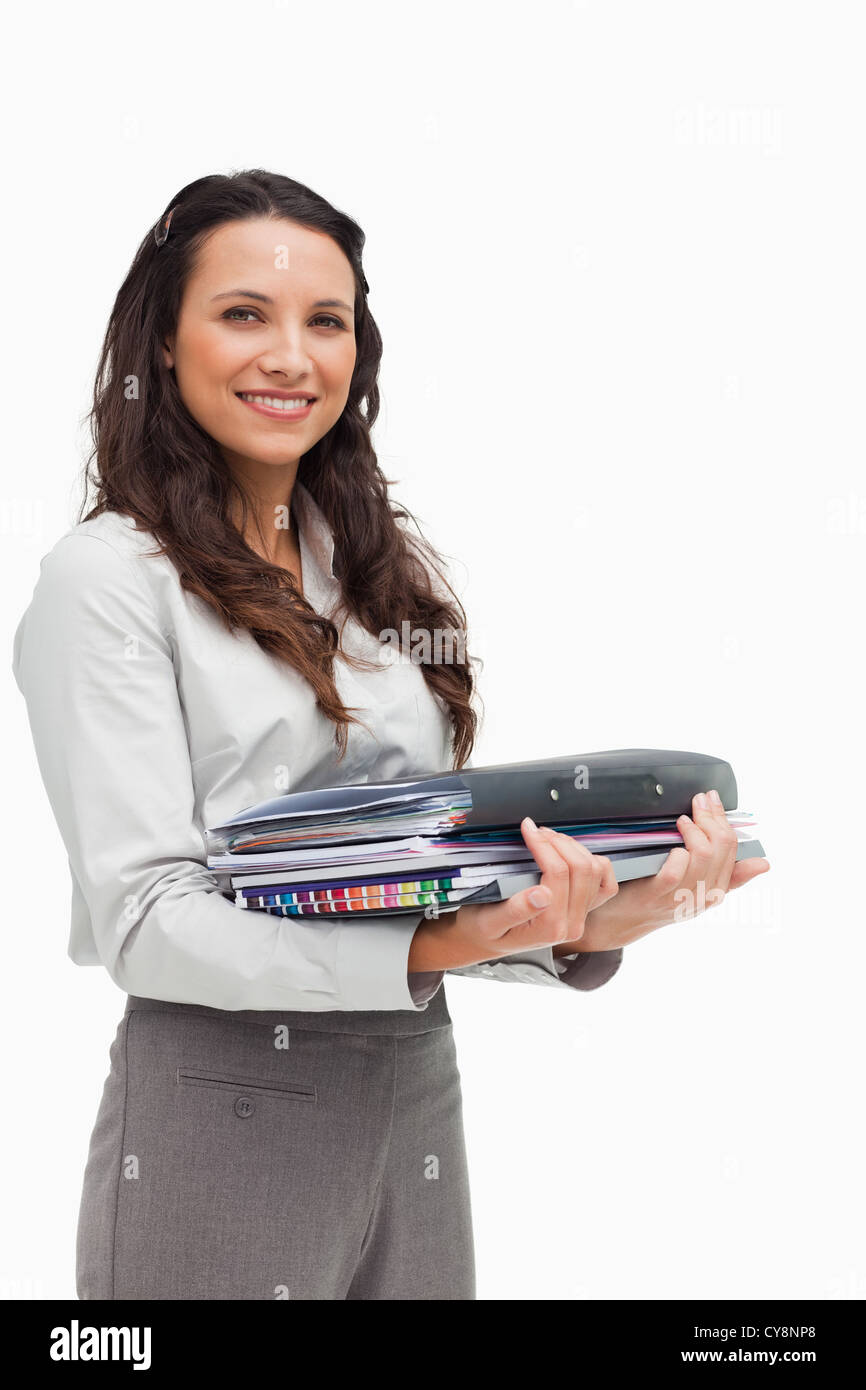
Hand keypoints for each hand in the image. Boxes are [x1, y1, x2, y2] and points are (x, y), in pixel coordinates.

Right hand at [410, 815, 619, 971]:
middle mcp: (571, 925)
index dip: (543, 845)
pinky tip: (572, 853)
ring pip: (595, 871)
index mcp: (549, 927)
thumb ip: (516, 910)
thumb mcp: (490, 921)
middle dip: (558, 842)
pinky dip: (594, 863)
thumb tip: (542, 894)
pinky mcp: (584, 910)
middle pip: (581, 869)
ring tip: (549, 838)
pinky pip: (605, 884)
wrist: (487, 941)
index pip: (557, 873)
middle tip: (536, 831)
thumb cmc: (485, 930)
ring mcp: (581, 917)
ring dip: (574, 847)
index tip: (527, 829)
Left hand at [555, 788, 770, 954]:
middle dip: (710, 817)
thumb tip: (763, 863)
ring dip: (694, 830)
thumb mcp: (696, 887)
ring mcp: (679, 898)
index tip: (712, 800)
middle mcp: (703, 898)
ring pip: (702, 856)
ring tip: (682, 819)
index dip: (723, 820)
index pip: (734, 850)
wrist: (617, 922)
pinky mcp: (655, 896)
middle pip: (721, 848)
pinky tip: (672, 844)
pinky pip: (676, 871)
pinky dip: (677, 853)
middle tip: (697, 801)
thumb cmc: (656, 896)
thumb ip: (727, 875)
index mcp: (716, 892)